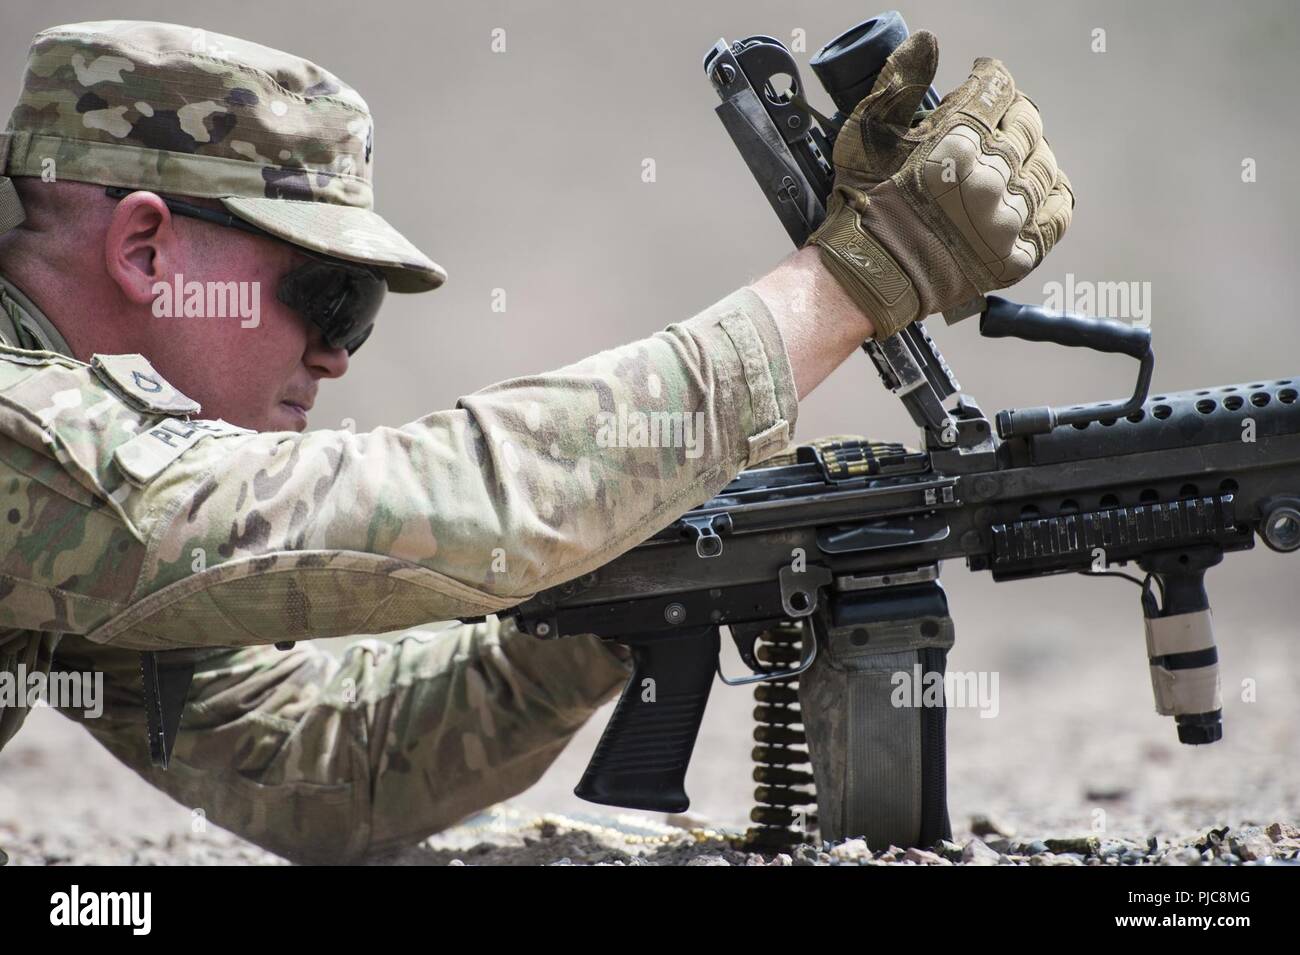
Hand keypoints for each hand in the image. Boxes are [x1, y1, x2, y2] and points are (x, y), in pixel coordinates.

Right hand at [807, 31, 1073, 338]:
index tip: (986, 76)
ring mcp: (1004, 223)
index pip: (996, 89)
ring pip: (1044, 169)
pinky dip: (1053, 198)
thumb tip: (927, 43)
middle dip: (1014, 114)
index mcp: (954, 147)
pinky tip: (1039, 190)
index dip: (992, 77)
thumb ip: (899, 85)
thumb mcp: (867, 137)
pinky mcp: (1013, 258)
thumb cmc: (864, 208)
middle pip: (1027, 127)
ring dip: (1034, 154)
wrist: (868, 277)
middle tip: (1000, 119)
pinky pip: (1055, 219)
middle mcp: (987, 183)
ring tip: (1016, 155)